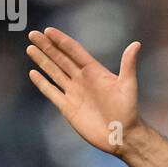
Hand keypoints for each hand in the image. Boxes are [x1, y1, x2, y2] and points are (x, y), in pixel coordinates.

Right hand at [27, 27, 141, 155]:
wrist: (121, 135)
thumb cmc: (128, 111)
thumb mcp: (128, 86)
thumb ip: (128, 65)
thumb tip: (136, 44)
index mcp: (94, 71)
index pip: (74, 51)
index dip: (61, 41)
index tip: (48, 30)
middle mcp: (82, 79)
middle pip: (60, 59)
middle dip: (47, 46)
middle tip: (33, 34)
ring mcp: (74, 93)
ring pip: (54, 72)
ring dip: (42, 60)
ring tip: (30, 48)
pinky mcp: (68, 107)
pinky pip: (52, 92)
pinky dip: (42, 83)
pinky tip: (33, 73)